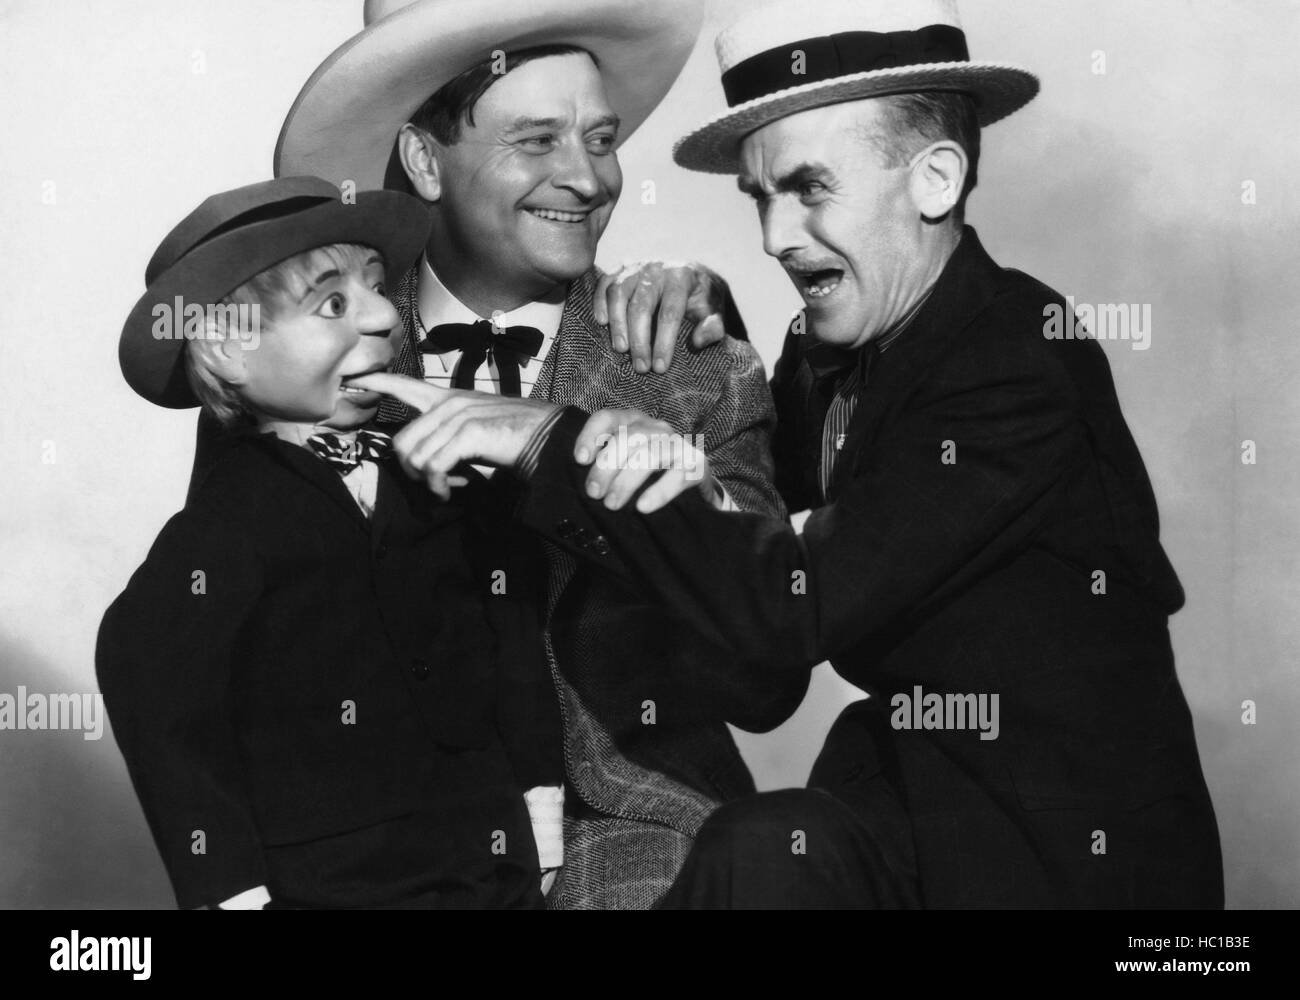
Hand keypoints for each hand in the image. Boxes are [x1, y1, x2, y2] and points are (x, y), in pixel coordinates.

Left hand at [347, 372, 558, 498]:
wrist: (546, 438)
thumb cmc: (514, 438)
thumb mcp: (475, 432)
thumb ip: (448, 437)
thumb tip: (426, 462)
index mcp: (450, 398)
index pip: (406, 385)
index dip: (379, 382)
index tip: (356, 380)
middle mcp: (449, 403)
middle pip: (403, 440)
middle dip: (412, 471)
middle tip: (435, 483)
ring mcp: (458, 416)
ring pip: (416, 456)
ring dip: (428, 481)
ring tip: (448, 487)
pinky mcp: (468, 433)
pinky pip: (434, 465)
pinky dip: (439, 486)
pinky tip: (452, 490)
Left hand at [573, 408, 714, 513]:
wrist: (695, 484)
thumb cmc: (650, 474)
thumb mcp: (624, 462)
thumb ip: (602, 463)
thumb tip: (576, 477)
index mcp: (633, 423)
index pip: (608, 418)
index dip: (591, 435)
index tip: (579, 460)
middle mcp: (655, 428)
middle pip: (628, 438)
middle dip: (606, 466)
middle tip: (594, 493)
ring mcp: (678, 444)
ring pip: (650, 454)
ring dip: (626, 481)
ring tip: (612, 504)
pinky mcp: (697, 464)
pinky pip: (677, 476)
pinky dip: (659, 492)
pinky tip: (642, 507)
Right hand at [593, 261, 727, 374]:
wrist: (693, 276)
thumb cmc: (703, 301)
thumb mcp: (715, 312)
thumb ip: (713, 327)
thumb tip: (698, 342)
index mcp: (683, 277)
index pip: (670, 312)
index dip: (664, 342)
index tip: (660, 367)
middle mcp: (657, 269)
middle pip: (642, 304)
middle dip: (640, 339)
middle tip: (641, 367)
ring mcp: (637, 267)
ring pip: (619, 292)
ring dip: (618, 323)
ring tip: (621, 349)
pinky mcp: (621, 269)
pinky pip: (605, 283)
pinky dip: (599, 302)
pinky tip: (602, 323)